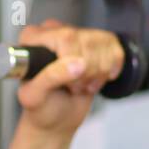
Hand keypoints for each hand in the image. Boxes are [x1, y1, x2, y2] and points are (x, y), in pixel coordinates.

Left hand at [15, 19, 123, 136]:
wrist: (56, 117)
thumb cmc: (40, 107)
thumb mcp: (35, 97)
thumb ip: (50, 77)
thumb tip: (77, 63)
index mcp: (32, 38)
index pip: (65, 37)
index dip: (72, 61)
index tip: (66, 81)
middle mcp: (54, 31)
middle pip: (87, 41)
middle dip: (86, 71)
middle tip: (71, 86)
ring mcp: (77, 35)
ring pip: (104, 44)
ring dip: (97, 73)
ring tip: (80, 84)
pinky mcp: (96, 44)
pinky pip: (115, 50)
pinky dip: (110, 70)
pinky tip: (93, 79)